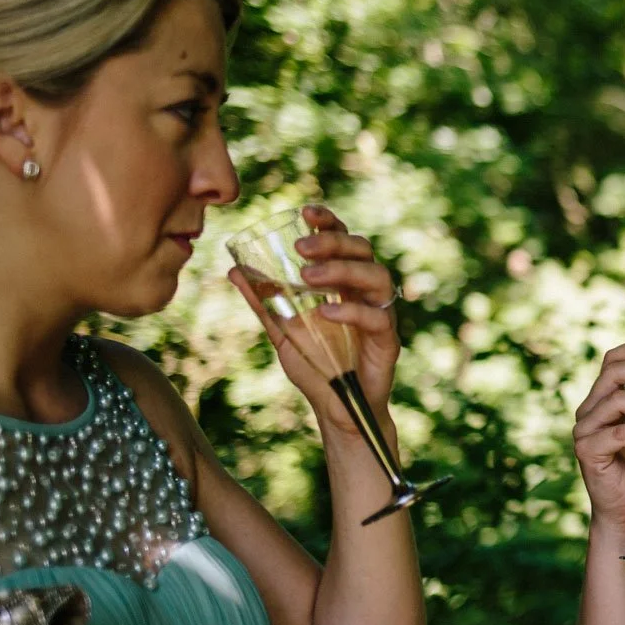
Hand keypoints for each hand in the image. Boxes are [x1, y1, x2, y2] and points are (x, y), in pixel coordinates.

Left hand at [229, 204, 401, 436]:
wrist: (336, 411)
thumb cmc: (316, 368)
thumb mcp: (282, 331)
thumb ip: (264, 301)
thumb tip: (235, 270)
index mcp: (344, 283)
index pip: (343, 240)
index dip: (328, 222)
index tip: (305, 213)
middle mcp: (366, 293)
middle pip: (362, 250)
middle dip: (333, 242)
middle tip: (302, 248)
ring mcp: (380, 314)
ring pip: (377, 276)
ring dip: (343, 270)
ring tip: (310, 276)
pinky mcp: (388, 341)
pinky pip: (377, 317)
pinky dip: (351, 311)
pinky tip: (326, 312)